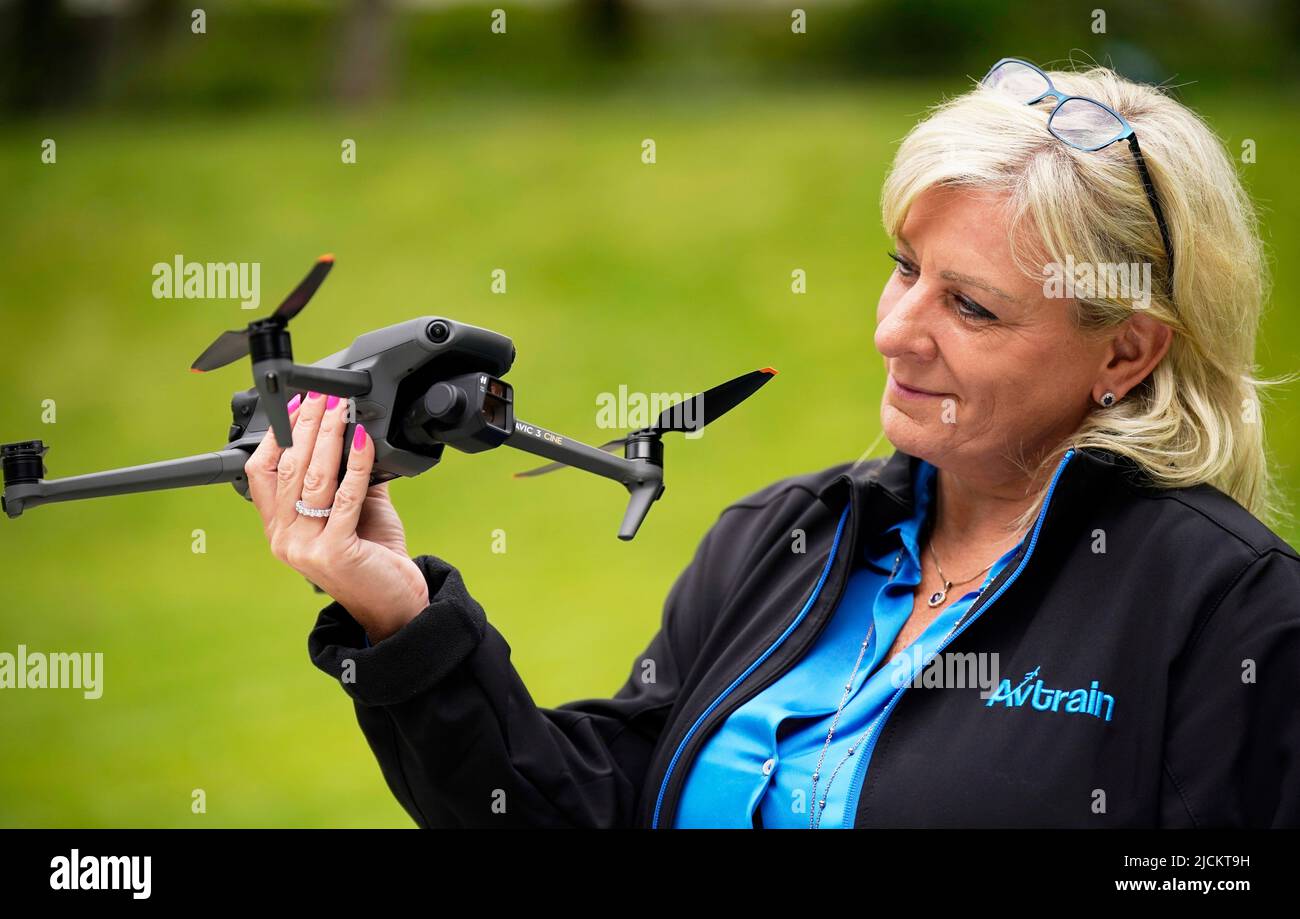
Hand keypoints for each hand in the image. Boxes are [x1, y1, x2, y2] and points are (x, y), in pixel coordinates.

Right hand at [245, 391, 429, 642]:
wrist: (396, 606)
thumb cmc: (373, 559)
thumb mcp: (354, 512)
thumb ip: (346, 476)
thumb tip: (353, 431)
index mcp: (280, 530)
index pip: (260, 474)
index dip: (277, 436)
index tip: (295, 405)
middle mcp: (285, 540)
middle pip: (289, 469)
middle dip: (306, 426)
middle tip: (323, 398)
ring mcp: (307, 548)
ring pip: (314, 479)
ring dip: (329, 437)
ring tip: (340, 410)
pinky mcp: (335, 552)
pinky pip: (346, 497)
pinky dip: (356, 464)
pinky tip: (364, 441)